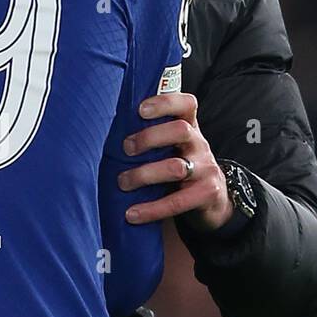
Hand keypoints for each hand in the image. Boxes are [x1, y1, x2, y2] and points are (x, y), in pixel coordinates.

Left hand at [119, 91, 233, 231]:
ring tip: (123, 183)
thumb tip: (102, 131)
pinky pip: (177, 202)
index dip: (165, 103)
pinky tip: (132, 214)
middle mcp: (199, 144)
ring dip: (144, 174)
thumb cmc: (178, 165)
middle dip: (149, 138)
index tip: (140, 109)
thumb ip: (150, 135)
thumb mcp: (170, 145)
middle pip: (181, 130)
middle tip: (125, 149)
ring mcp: (206, 168)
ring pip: (177, 167)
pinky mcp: (206, 194)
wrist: (213, 199)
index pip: (186, 104)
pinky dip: (152, 209)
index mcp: (189, 127)